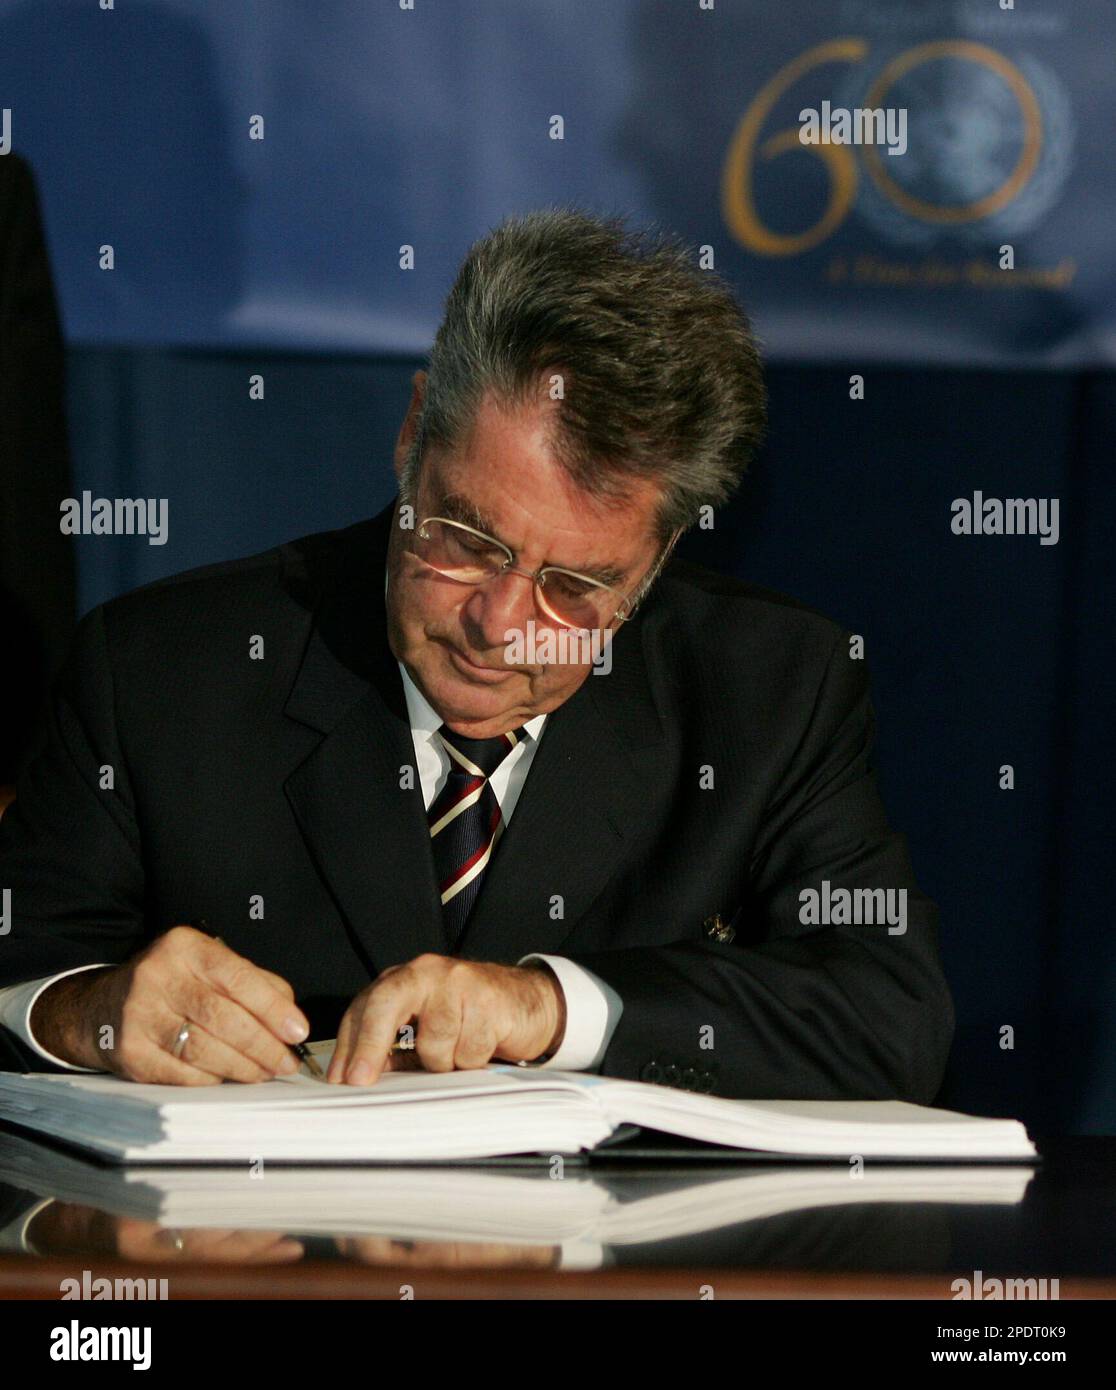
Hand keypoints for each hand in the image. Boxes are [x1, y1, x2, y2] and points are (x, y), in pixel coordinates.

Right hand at [29, 925, 309, 1084]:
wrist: (101, 1007)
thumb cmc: (172, 984)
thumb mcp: (208, 965)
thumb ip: (254, 983)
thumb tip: (290, 1019)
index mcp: (184, 947)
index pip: (237, 977)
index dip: (272, 1008)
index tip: (297, 1031)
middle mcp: (157, 977)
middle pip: (222, 1017)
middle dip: (262, 1045)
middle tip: (286, 1062)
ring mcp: (138, 1016)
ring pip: (203, 1050)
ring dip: (243, 1067)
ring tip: (265, 1072)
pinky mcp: (130, 1053)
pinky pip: (182, 1074)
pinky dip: (213, 1079)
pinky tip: (229, 1078)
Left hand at [327, 955, 565, 1084]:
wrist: (527, 1000)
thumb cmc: (471, 1014)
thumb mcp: (425, 1026)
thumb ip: (393, 1046)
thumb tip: (358, 1074)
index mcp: (405, 979)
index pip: (364, 1007)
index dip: (348, 1045)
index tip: (340, 1079)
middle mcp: (426, 972)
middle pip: (385, 1004)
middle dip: (370, 1046)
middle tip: (360, 1081)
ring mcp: (457, 982)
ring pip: (433, 1044)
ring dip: (445, 1062)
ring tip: (459, 1050)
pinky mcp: (487, 1000)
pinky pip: (468, 1052)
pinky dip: (472, 1060)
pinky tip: (482, 1044)